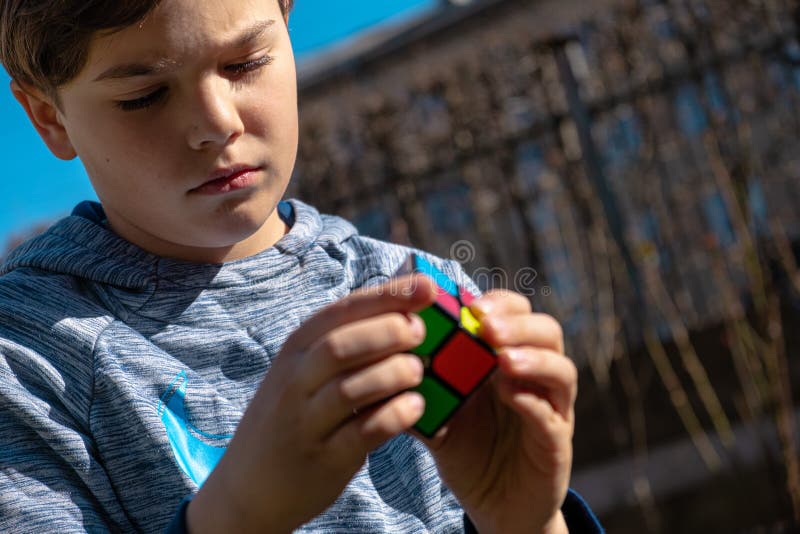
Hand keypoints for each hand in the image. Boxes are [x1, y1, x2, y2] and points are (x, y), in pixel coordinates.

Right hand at [186, 274, 437, 532]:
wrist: (248, 488)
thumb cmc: (292, 417)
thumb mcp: (303, 373)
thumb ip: (345, 343)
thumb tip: (406, 309)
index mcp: (295, 350)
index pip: (340, 312)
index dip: (386, 296)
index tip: (426, 287)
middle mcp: (295, 382)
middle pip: (339, 345)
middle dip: (386, 332)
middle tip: (420, 332)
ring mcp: (305, 422)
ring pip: (349, 389)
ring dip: (392, 373)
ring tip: (418, 369)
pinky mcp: (323, 459)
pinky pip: (361, 433)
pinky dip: (393, 416)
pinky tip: (416, 406)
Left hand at [422, 290, 575, 533]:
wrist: (492, 505)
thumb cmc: (467, 450)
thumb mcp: (438, 413)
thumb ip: (418, 388)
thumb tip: (384, 358)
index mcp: (507, 358)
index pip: (514, 314)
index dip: (498, 303)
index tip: (471, 304)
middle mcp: (536, 376)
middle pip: (547, 331)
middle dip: (518, 323)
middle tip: (486, 325)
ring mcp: (551, 408)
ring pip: (561, 370)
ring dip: (533, 358)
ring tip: (503, 359)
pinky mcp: (556, 443)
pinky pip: (552, 417)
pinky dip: (533, 402)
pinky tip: (510, 394)